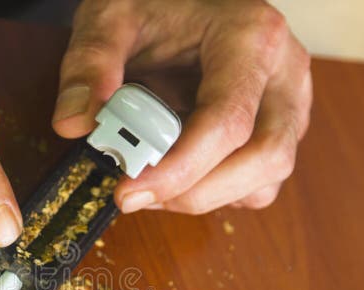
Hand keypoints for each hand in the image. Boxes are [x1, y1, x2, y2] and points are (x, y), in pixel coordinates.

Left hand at [52, 0, 311, 213]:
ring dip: (207, 196)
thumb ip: (89, 66)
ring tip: (151, 182)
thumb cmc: (153, 3)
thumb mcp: (111, 19)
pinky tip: (177, 174)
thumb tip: (74, 123)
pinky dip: (218, 193)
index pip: (227, 121)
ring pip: (266, 179)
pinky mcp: (279, 127)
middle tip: (138, 195)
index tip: (128, 191)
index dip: (178, 169)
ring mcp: (289, 102)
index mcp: (250, 37)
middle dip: (197, 191)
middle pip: (265, 158)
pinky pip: (259, 182)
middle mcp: (284, 72)